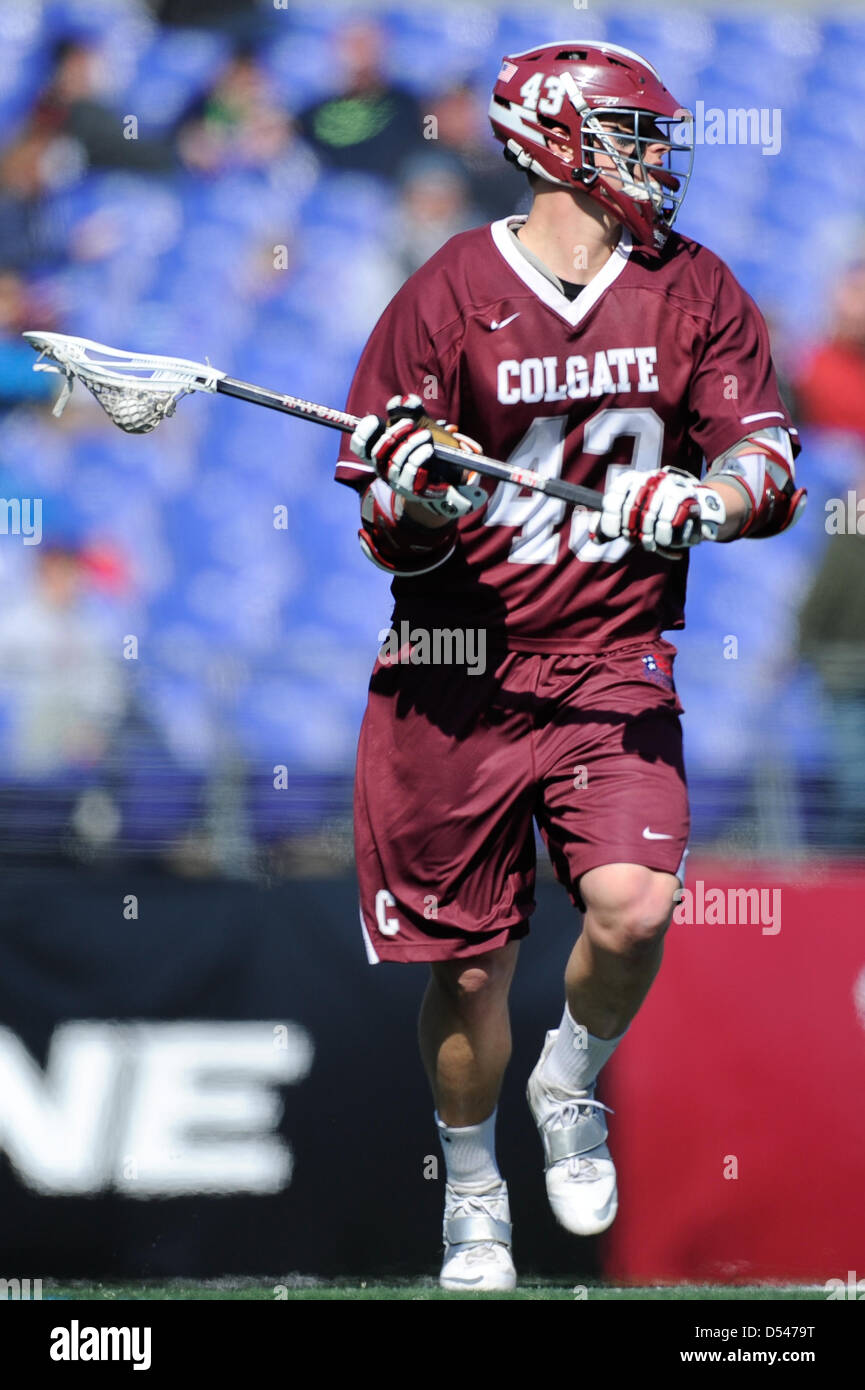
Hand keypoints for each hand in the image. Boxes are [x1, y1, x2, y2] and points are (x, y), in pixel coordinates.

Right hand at [350, 393, 485, 519]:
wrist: (453, 474)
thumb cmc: (433, 450)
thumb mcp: (423, 427)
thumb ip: (413, 413)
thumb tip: (403, 400)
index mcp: (380, 454)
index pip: (359, 445)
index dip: (363, 432)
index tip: (376, 419)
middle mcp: (383, 469)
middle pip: (376, 452)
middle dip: (394, 433)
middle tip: (410, 424)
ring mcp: (396, 481)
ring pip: (395, 460)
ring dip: (411, 443)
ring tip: (426, 436)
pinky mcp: (412, 490)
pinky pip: (410, 471)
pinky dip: (419, 457)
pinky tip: (429, 449)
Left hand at [590, 466, 725, 556]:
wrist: (690, 511)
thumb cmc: (655, 517)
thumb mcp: (630, 520)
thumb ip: (610, 527)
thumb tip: (594, 537)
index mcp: (631, 479)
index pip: (613, 498)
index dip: (611, 520)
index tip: (616, 533)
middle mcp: (647, 477)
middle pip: (630, 510)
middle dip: (632, 531)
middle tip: (639, 539)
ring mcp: (666, 483)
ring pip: (649, 518)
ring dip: (650, 537)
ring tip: (653, 541)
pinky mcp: (685, 493)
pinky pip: (669, 521)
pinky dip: (665, 537)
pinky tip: (667, 539)